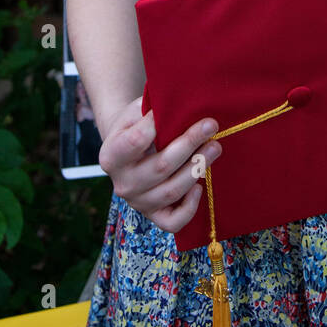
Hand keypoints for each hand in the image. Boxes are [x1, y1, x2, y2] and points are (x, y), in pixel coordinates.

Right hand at [99, 95, 221, 232]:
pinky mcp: (154, 215)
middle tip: (211, 125)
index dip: (157, 124)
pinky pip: (173, 222)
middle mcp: (122, 184)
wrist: (129, 150)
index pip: (136, 141)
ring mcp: (138, 202)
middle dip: (190, 143)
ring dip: (198, 168)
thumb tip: (178, 105)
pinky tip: (200, 187)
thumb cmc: (137, 124)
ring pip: (172, 191)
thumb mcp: (136, 111)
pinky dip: (190, 207)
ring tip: (215, 147)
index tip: (178, 109)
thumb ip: (151, 109)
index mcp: (111, 155)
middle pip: (161, 166)